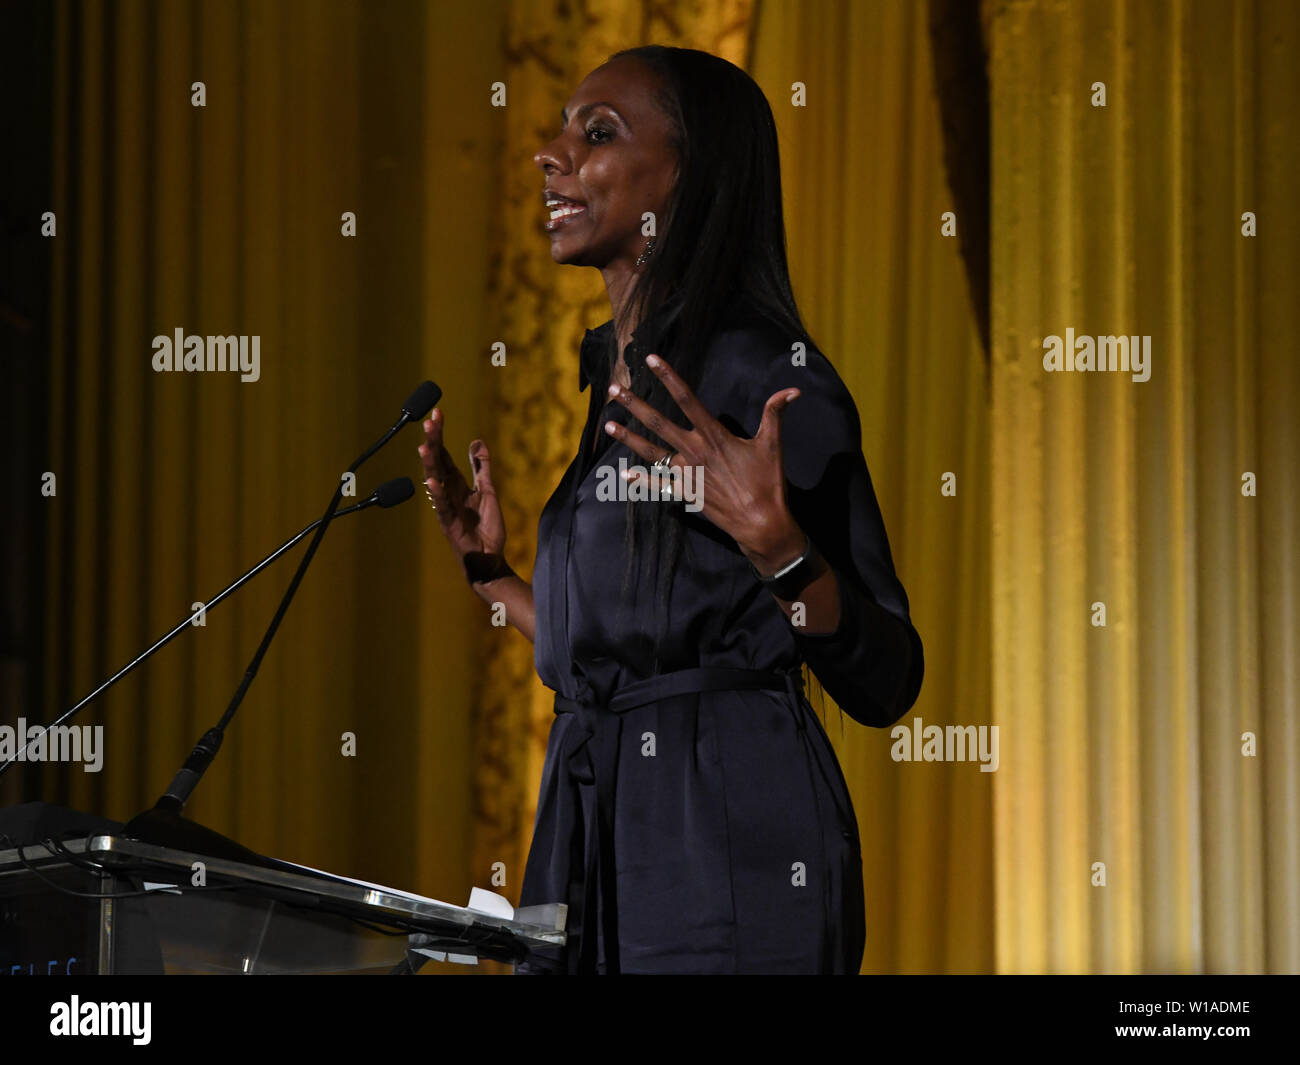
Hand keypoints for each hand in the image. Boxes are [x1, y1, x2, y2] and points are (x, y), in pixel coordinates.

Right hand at [417, 408, 508, 582]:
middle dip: (434, 443)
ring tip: (425, 446)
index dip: (440, 436)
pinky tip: (432, 480)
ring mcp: (447, 507)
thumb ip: (482, 467)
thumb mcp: (488, 491)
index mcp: (456, 484)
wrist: (490, 558)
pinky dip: (437, 493)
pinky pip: (442, 506)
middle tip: (429, 422)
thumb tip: (477, 441)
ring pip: (435, 481)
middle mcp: (448, 493)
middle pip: (438, 463)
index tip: (436, 414)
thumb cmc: (486, 528)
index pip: (445, 455)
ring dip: (430, 464)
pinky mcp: (449, 523)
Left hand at [604, 353, 806, 573]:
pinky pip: (659, 486)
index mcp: (714, 435)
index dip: (668, 378)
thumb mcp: (773, 444)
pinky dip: (642, 481)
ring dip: (629, 437)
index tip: (651, 360)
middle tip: (613, 389)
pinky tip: (625, 475)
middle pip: (658, 423)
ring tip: (607, 424)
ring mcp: (687, 474)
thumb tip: (793, 390)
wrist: (761, 523)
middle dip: (634, 404)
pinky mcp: (686, 494)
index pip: (687, 399)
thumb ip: (776, 413)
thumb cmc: (768, 482)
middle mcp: (694, 451)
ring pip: (651, 452)